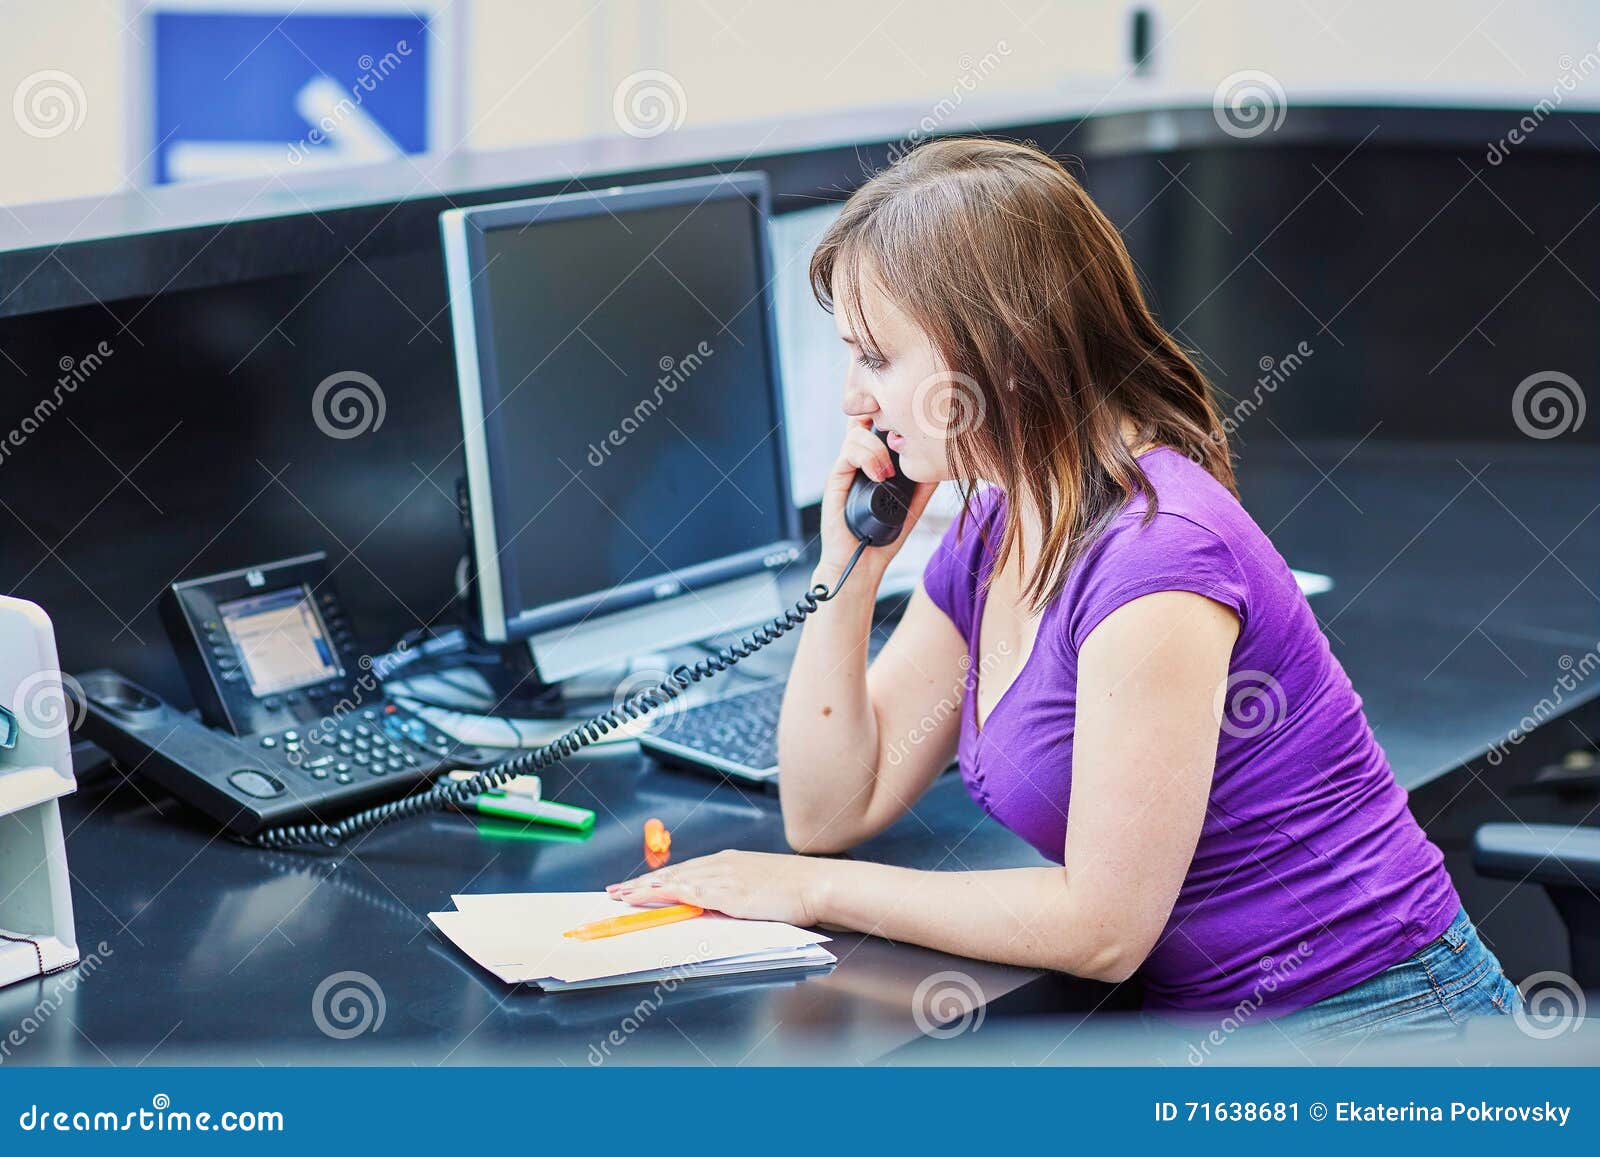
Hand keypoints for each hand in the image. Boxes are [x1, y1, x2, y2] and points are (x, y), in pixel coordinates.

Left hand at [606, 850, 826, 926]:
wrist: (817, 884)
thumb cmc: (796, 889)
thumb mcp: (758, 887)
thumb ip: (733, 894)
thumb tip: (714, 905)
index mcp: (729, 863)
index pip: (684, 870)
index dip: (657, 878)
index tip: (635, 884)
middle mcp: (722, 865)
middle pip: (673, 873)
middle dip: (642, 883)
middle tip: (615, 891)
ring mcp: (725, 877)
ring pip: (676, 880)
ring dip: (647, 888)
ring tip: (623, 896)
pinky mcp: (730, 893)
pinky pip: (691, 892)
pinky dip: (668, 893)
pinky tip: (653, 896)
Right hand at [814, 418, 936, 589]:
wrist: (861, 562)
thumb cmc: (886, 535)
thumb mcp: (913, 503)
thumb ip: (924, 481)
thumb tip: (943, 459)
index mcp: (875, 460)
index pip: (878, 423)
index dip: (891, 413)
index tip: (911, 419)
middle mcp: (859, 458)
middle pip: (863, 417)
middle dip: (880, 415)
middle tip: (899, 429)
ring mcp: (847, 467)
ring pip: (857, 432)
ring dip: (878, 448)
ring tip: (889, 474)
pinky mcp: (836, 478)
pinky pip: (848, 453)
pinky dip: (866, 459)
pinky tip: (879, 477)